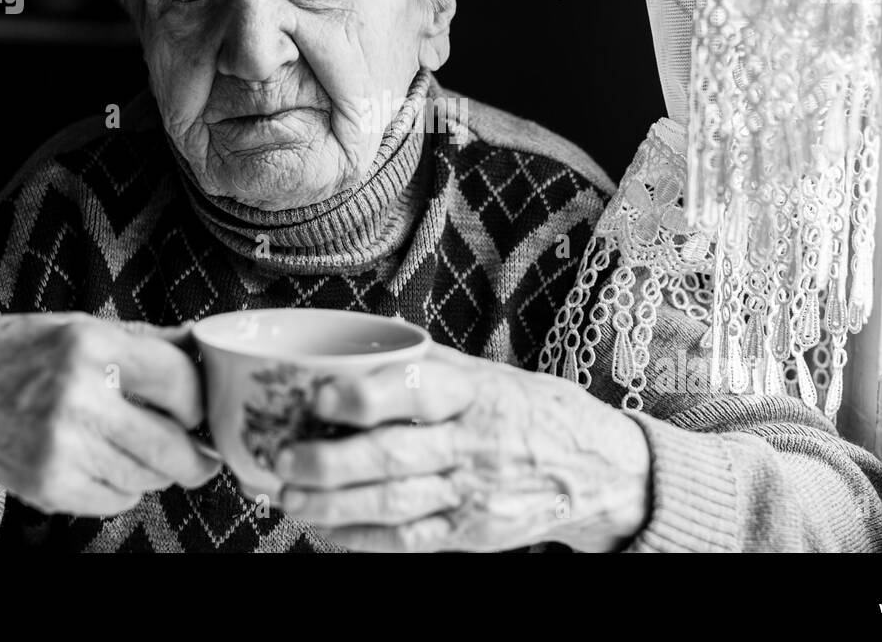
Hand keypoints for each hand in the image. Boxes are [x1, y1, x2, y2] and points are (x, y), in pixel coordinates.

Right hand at [0, 312, 221, 515]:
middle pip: (170, 444)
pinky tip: (106, 466)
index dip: (199, 401)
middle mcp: (78, 396)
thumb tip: (201, 340)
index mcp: (91, 346)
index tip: (199, 411)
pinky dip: (123, 489)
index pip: (178, 380)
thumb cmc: (19, 356)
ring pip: (147, 476)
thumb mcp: (79, 328)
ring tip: (140, 452)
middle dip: (196, 457)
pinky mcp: (49, 484)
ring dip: (157, 471)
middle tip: (203, 456)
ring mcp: (62, 445)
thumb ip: (145, 338)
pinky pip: (116, 500)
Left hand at [273, 343, 650, 551]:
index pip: (417, 390)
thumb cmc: (530, 409)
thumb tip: (358, 339)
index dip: (364, 396)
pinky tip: (328, 530)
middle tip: (284, 457)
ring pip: (393, 505)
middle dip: (330, 462)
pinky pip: (409, 542)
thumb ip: (425, 361)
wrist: (598, 468)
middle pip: (394, 457)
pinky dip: (362, 539)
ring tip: (291, 497)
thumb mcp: (487, 372)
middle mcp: (473, 443)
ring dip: (333, 505)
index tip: (317, 395)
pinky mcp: (471, 533)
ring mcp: (472, 493)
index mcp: (474, 392)